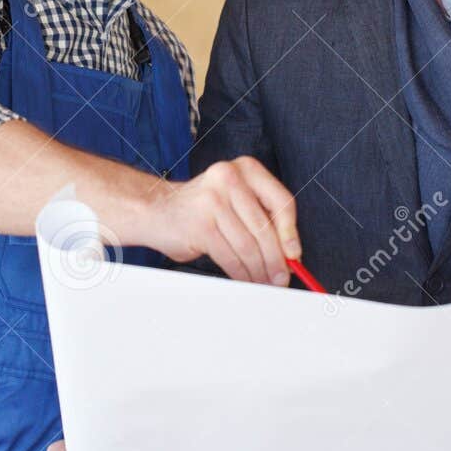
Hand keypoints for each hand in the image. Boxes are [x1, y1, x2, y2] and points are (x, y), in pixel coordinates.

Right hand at [137, 157, 300, 285]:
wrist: (156, 210)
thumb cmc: (200, 208)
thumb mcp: (234, 199)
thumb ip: (260, 216)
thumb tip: (289, 252)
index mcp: (246, 168)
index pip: (281, 201)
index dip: (291, 232)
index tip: (294, 254)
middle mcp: (230, 178)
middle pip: (265, 228)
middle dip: (276, 260)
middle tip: (282, 277)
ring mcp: (213, 201)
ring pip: (248, 246)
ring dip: (259, 270)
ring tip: (263, 281)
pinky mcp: (201, 225)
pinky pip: (230, 256)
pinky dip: (241, 273)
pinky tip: (245, 278)